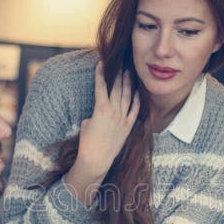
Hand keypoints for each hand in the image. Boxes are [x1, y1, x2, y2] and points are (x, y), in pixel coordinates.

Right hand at [75, 62, 139, 178]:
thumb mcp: (87, 123)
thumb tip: (102, 111)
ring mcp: (122, 118)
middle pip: (117, 88)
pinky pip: (134, 110)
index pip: (101, 86)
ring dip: (127, 83)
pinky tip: (136, 92)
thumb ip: (96, 113)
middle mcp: (113, 111)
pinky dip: (136, 100)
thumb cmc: (87, 142)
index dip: (100, 74)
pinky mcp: (128, 127)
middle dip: (118, 74)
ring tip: (128, 73)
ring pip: (126, 96)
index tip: (101, 64)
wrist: (96, 159)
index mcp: (100, 108)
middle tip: (119, 63)